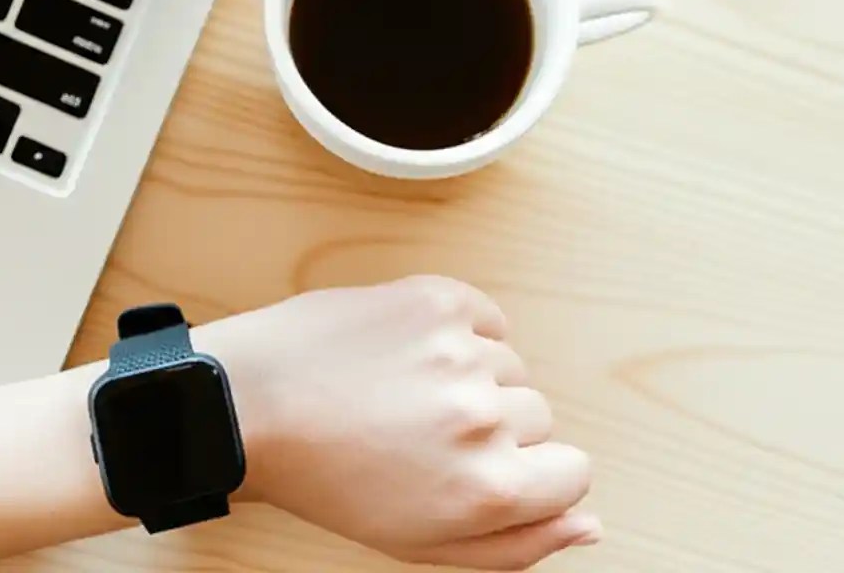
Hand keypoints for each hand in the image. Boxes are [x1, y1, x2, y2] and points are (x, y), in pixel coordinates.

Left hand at [196, 276, 598, 569]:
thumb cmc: (325, 479)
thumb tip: (591, 525)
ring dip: (471, 378)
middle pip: (539, 418)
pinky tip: (410, 354)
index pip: (575, 472)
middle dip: (492, 427)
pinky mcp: (439, 301)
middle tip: (419, 433)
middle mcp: (484, 419)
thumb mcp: (421, 542)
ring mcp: (462, 353)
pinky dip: (461, 333)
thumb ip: (518, 544)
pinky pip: (488, 318)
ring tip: (403, 392)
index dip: (529, 472)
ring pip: (510, 367)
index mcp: (489, 490)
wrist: (252, 404)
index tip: (483, 464)